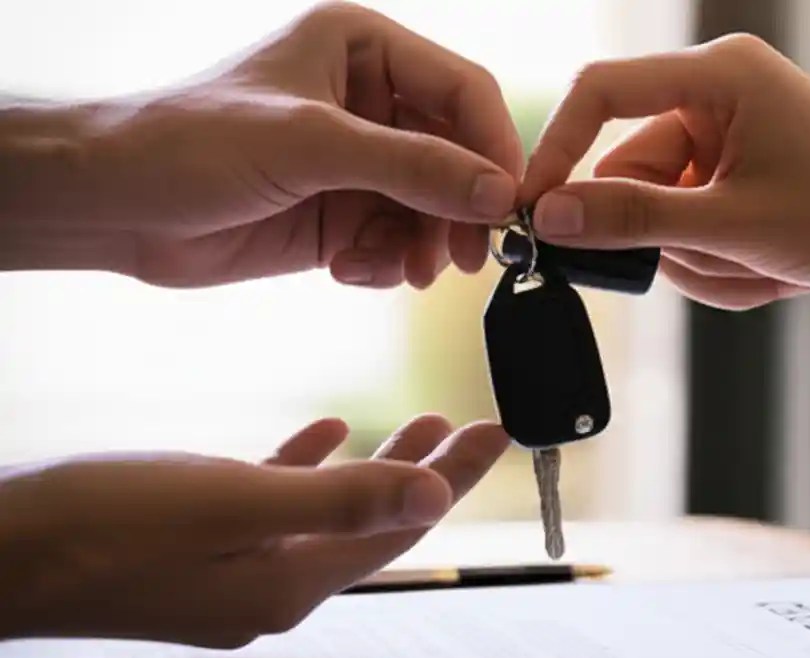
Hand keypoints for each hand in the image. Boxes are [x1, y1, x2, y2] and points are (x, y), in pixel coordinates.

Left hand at [0, 2, 521, 288]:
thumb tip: (498, 195)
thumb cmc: (192, 143)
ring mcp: (358, 160)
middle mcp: (369, 99)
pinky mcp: (343, 212)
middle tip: (466, 259)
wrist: (115, 207)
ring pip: (433, 207)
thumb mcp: (312, 145)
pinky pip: (398, 241)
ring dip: (422, 246)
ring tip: (395, 272)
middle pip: (458, 155)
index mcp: (363, 48)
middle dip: (460, 210)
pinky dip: (386, 264)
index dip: (494, 148)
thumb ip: (413, 167)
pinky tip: (348, 270)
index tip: (509, 206)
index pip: (464, 91)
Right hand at [0, 414, 508, 647]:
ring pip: (330, 508)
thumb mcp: (236, 502)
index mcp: (292, 582)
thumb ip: (341, 501)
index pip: (403, 526)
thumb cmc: (105, 526)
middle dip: (429, 471)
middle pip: (376, 520)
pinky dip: (307, 464)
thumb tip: (434, 495)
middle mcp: (271, 585)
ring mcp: (232, 568)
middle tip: (471, 427)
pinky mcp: (196, 543)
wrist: (0, 553)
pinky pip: (275, 501)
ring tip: (419, 422)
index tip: (500, 434)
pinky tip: (323, 429)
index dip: (457, 478)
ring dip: (375, 464)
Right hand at [519, 33, 809, 310]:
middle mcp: (721, 94)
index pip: (601, 92)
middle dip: (668, 237)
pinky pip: (694, 229)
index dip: (557, 150)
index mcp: (720, 74)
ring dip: (702, 260)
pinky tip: (774, 273)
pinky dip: (723, 264)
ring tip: (766, 269)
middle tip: (721, 263)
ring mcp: (732, 138)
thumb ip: (634, 220)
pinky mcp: (742, 177)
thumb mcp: (733, 227)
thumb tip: (550, 217)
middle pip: (631, 170)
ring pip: (661, 213)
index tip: (532, 212)